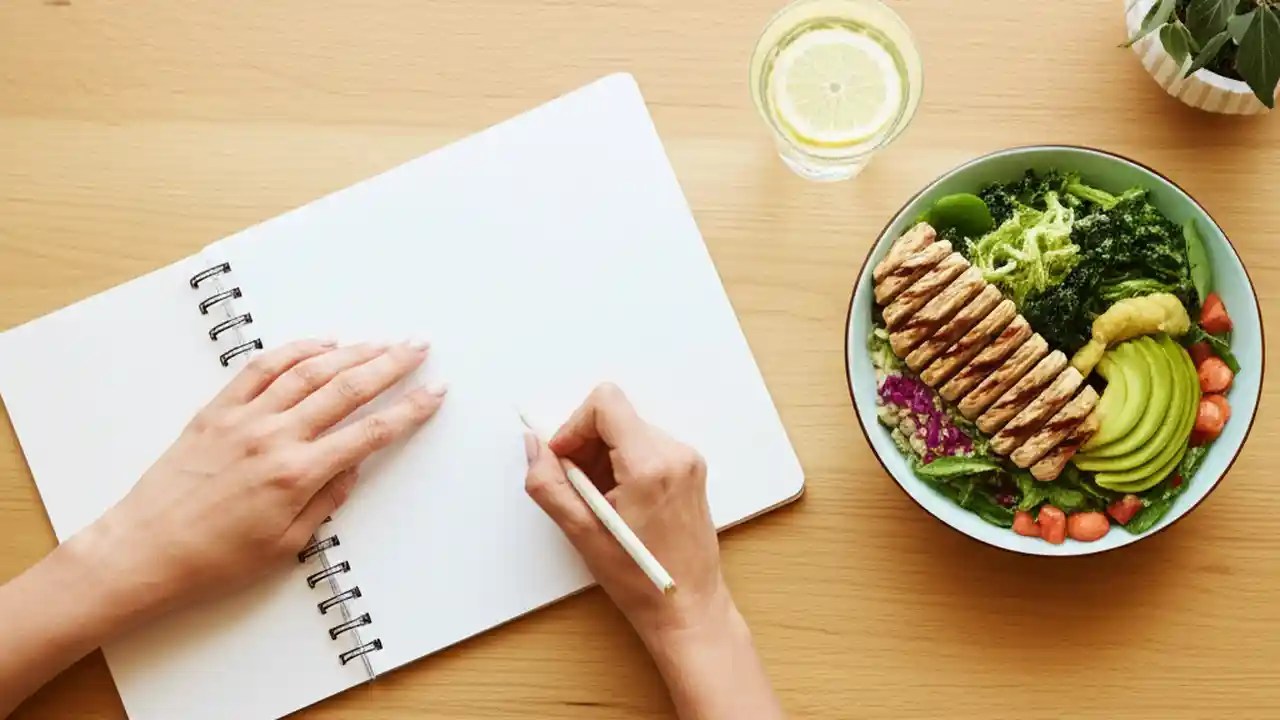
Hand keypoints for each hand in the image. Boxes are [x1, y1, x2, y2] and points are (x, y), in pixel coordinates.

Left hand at [77, 339, 445, 623]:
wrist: (144, 551)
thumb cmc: (211, 560)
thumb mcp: (285, 545)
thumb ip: (325, 502)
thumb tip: (351, 469)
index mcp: (297, 475)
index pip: (370, 433)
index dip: (409, 410)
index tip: (433, 392)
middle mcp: (275, 438)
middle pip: (346, 389)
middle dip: (389, 364)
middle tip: (417, 347)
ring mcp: (244, 419)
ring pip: (309, 371)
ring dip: (351, 352)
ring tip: (379, 342)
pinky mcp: (217, 411)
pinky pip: (261, 368)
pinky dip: (294, 351)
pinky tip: (319, 344)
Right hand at [524, 384, 784, 718]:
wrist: (688, 608)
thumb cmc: (641, 580)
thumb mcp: (582, 533)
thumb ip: (549, 484)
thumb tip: (535, 445)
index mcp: (651, 465)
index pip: (606, 403)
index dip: (573, 425)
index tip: (563, 458)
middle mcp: (676, 453)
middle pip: (616, 416)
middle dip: (586, 445)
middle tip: (577, 488)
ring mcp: (688, 461)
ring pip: (629, 431)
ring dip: (603, 457)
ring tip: (599, 501)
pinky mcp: (691, 470)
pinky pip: (646, 447)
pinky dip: (623, 464)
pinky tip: (618, 502)